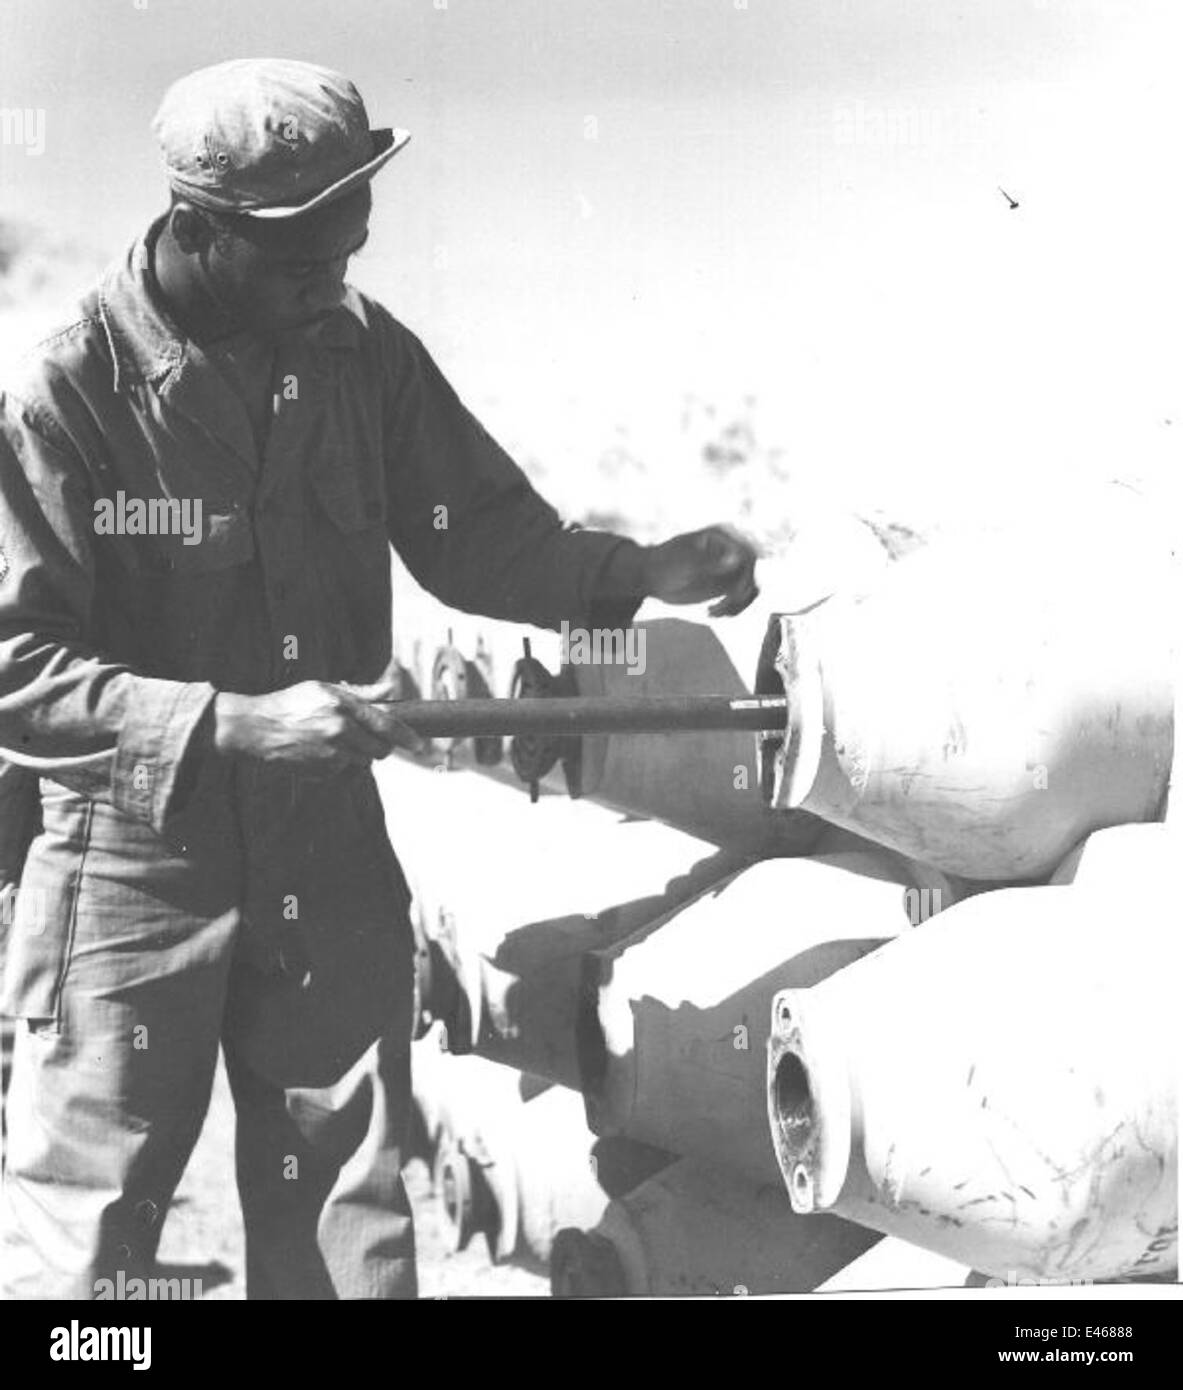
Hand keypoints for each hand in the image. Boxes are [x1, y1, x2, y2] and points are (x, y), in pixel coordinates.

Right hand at [213, 680, 422, 771]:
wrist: (256, 729)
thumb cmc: (290, 703)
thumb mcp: (324, 689)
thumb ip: (361, 692)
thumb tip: (391, 689)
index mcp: (343, 708)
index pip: (386, 725)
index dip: (407, 737)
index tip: (419, 745)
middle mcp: (340, 732)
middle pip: (380, 750)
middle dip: (380, 746)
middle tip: (368, 737)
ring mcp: (331, 754)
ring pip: (362, 761)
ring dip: (357, 754)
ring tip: (333, 739)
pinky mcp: (322, 771)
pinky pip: (343, 770)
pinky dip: (339, 763)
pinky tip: (319, 750)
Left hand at [642, 525, 758, 616]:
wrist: (648, 575)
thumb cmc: (663, 565)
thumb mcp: (685, 563)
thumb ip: (711, 561)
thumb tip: (738, 558)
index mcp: (721, 536)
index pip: (747, 553)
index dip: (745, 573)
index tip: (733, 592)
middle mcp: (729, 549)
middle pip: (751, 571)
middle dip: (740, 593)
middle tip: (720, 608)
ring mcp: (728, 567)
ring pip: (750, 586)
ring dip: (738, 603)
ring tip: (714, 612)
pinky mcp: (726, 583)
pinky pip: (742, 597)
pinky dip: (734, 608)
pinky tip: (713, 613)